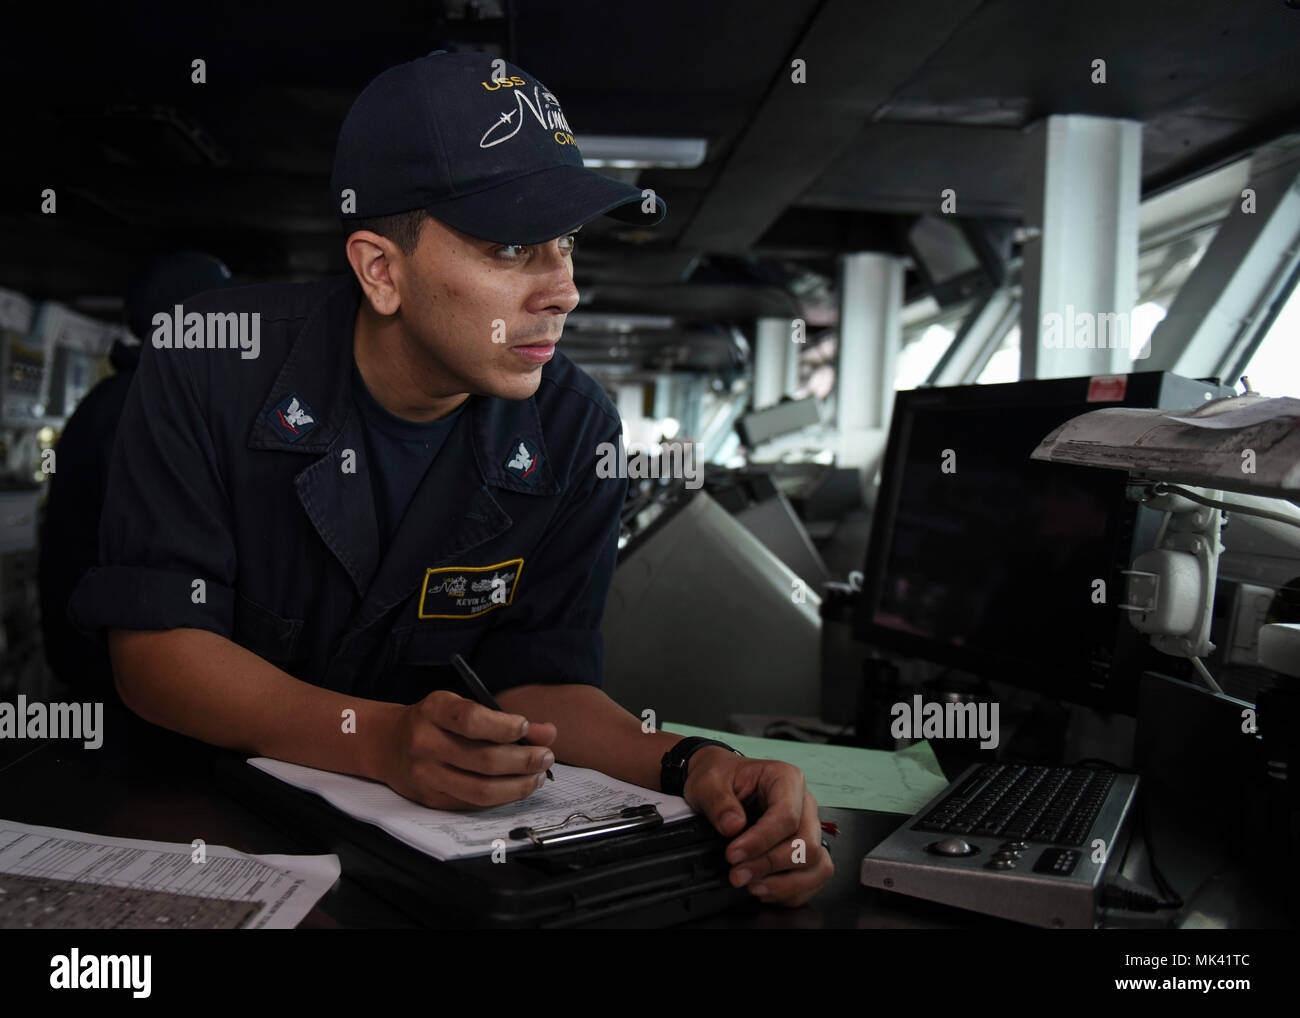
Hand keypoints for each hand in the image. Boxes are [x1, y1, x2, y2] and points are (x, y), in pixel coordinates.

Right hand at [375, 690, 556, 808]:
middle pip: (483, 760)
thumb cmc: (435, 722)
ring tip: (538, 776)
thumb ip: (504, 719)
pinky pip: (473, 804)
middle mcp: (425, 742)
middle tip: (546, 757)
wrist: (387, 744)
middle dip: (524, 761)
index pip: (471, 720)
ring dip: (518, 785)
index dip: (504, 726)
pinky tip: (517, 788)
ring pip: (481, 790)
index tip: (526, 727)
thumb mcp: (461, 707)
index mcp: (433, 709)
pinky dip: (501, 798)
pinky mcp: (430, 799)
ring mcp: (425, 775)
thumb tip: (547, 733)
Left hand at [682, 748, 832, 907]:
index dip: (760, 841)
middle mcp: (804, 803)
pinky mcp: (806, 849)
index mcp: (786, 779)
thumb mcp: (709, 782)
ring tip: (752, 887)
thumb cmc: (721, 778)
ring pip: (816, 863)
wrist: (721, 784)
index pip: (786, 816)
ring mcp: (808, 828)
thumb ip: (718, 801)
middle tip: (737, 875)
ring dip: (784, 883)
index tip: (733, 855)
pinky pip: (814, 877)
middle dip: (770, 865)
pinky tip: (765, 890)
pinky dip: (792, 891)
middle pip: (805, 843)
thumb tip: (733, 826)